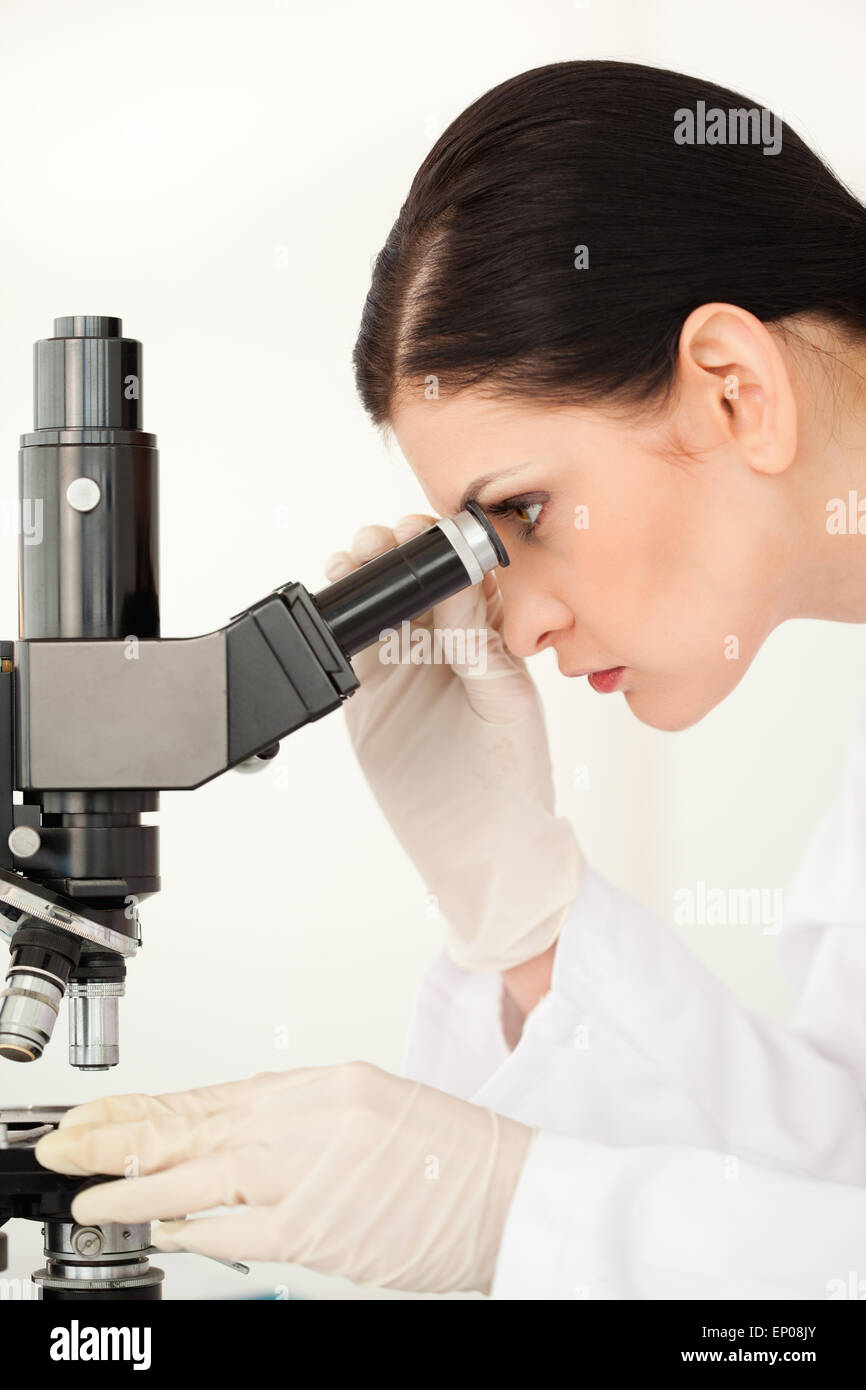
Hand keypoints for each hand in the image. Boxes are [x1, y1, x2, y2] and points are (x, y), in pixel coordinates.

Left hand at [34, 1063, 535, 1293]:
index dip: (148, 1108)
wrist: (508, 1192)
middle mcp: (309, 1120)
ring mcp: (308, 1175)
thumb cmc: (450, 1152)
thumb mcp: (370, 1103)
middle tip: (68, 1146)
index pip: (213, 1095)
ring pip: (199, 1178)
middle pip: (193, 1129)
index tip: (102, 1114)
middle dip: (120, 1139)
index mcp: (323, 1083)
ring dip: (136, 1189)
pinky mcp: (316, 1231)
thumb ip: (299, 1113)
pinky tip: (158, 1229)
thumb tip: (235, 1127)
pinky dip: (192, 1230)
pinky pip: (236, 1231)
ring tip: (90, 1196)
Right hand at [323, 516, 583, 970]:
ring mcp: (402, 667)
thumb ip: (477, 642)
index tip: (424, 531)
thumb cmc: (513, 776)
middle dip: (394, 551)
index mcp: (488, 635)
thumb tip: (458, 580)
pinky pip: (348, 645)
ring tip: (352, 558)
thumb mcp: (505, 700)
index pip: (462, 573)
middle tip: (380, 540)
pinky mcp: (367, 694)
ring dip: (362, 575)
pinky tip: (334, 598)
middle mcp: (443, 643)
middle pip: (412, 579)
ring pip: (376, 604)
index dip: (441, 546)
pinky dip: (337, 619)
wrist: (478, 846)